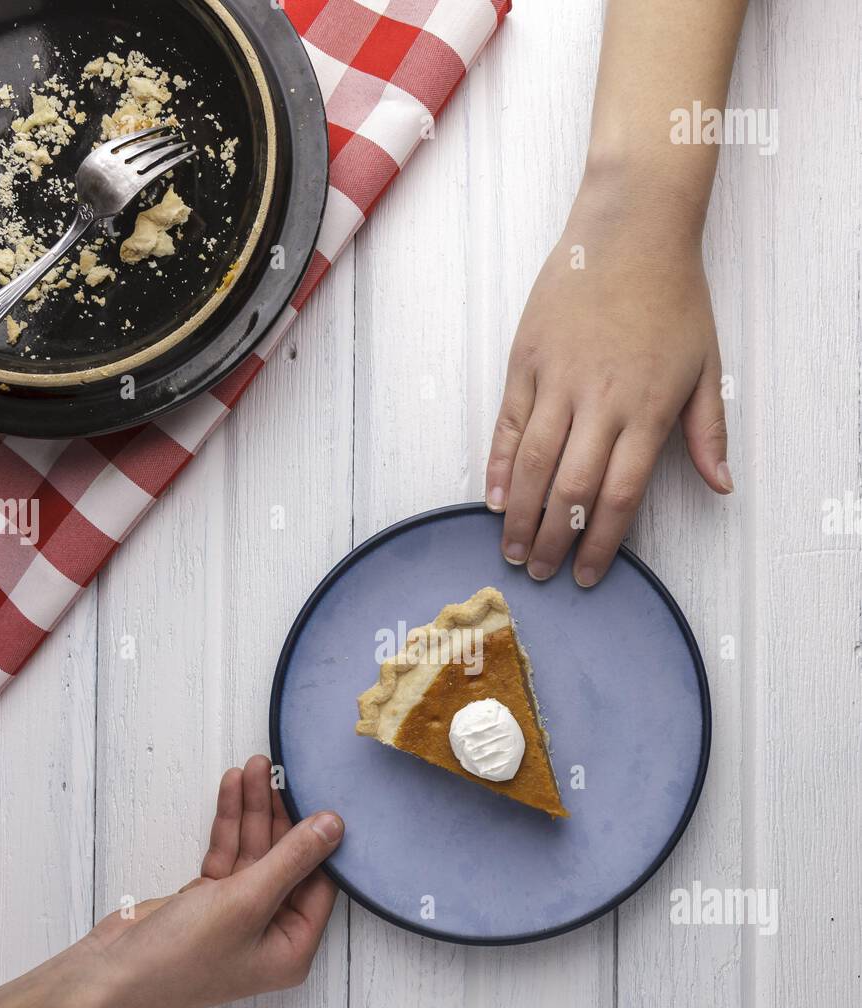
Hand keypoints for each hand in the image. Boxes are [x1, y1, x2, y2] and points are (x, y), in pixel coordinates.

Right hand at [82, 755, 343, 1007]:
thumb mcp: (248, 900)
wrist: (111, 975)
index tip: (323, 796)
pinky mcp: (209, 901)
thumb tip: (334, 827)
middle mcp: (270, 933)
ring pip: (255, 852)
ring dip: (253, 810)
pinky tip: (232, 787)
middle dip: (280, 814)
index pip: (320, 884)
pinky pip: (229, 853)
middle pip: (287, 862)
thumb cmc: (181, 956)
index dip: (320, 839)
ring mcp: (238, 916)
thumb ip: (293, 859)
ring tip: (253, 766)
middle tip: (278, 771)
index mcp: (292, 948)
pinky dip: (229, 823)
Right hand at [485, 178, 732, 585]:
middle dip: (554, 540)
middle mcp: (600, 400)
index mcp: (647, 408)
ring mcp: (558, 379)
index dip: (600, 542)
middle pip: (571, 490)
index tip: (586, 573)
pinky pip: (507, 423)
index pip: (619, 495)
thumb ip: (708, 431)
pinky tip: (493, 498)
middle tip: (540, 574)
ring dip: (520, 514)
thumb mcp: (705, 364)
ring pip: (532, 463)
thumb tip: (721, 486)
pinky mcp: (527, 359)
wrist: (632, 226)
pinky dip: (497, 465)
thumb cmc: (673, 295)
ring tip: (512, 549)